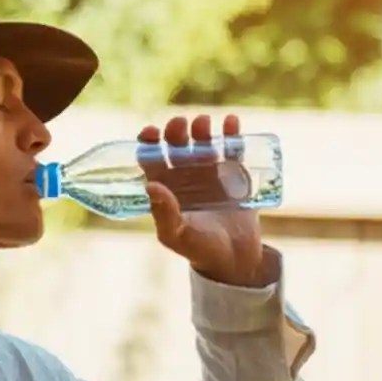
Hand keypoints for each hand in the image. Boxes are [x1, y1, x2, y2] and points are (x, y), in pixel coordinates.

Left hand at [138, 114, 273, 287]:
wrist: (234, 259)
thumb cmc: (199, 249)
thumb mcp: (176, 235)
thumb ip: (163, 213)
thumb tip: (150, 185)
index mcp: (164, 187)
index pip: (150, 157)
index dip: (147, 142)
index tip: (150, 132)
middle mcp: (184, 175)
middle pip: (175, 144)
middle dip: (175, 130)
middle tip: (180, 126)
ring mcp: (209, 172)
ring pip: (202, 141)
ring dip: (200, 127)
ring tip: (204, 123)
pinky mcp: (234, 173)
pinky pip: (232, 147)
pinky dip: (231, 132)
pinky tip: (231, 122)